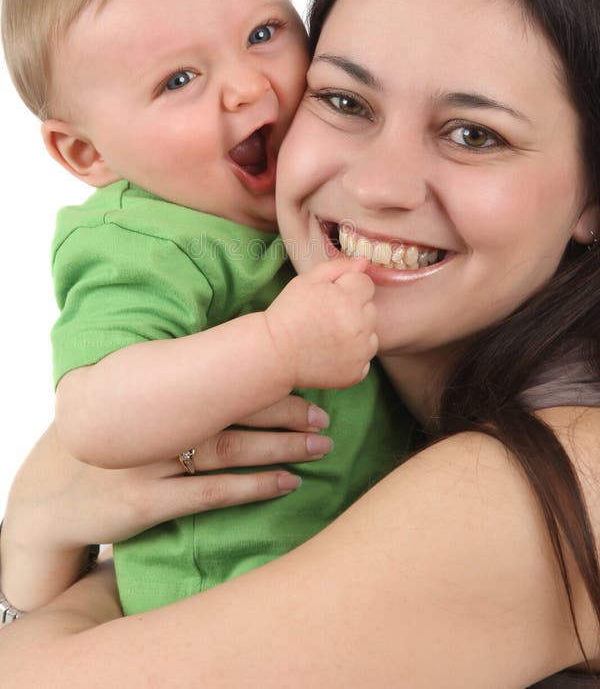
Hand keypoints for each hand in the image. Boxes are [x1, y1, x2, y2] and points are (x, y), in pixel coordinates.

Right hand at [1, 397, 330, 609]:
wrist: (50, 497)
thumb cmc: (105, 443)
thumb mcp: (131, 406)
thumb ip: (176, 389)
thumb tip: (235, 368)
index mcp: (156, 393)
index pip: (224, 379)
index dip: (270, 381)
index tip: (311, 382)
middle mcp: (157, 423)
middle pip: (234, 412)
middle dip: (285, 413)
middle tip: (325, 416)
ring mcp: (151, 462)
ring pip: (229, 451)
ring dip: (280, 448)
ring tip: (320, 446)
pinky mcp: (146, 502)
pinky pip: (209, 494)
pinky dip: (251, 488)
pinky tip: (287, 483)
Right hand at [264, 258, 377, 388]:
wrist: (273, 353)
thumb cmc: (288, 312)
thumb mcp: (307, 281)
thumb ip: (338, 267)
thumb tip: (363, 262)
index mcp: (348, 299)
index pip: (366, 283)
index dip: (347, 287)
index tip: (329, 297)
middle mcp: (359, 326)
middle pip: (370, 308)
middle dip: (353, 308)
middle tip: (326, 316)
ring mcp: (359, 352)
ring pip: (371, 333)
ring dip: (357, 332)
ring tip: (329, 335)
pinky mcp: (356, 373)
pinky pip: (365, 357)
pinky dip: (353, 355)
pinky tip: (332, 352)